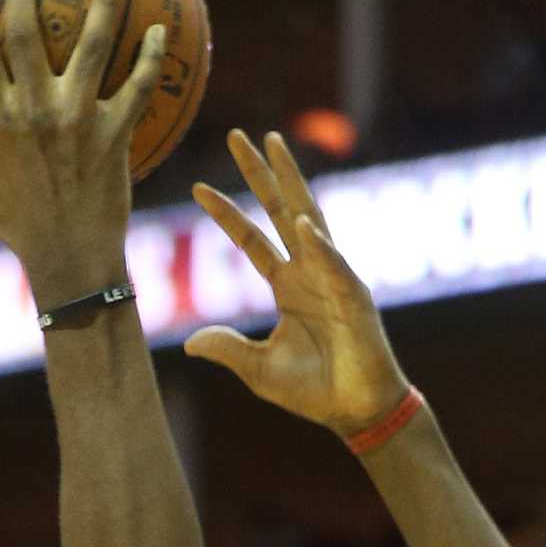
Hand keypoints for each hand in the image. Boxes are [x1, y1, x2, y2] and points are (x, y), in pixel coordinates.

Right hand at [0, 0, 165, 306]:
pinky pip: (138, 88)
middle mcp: (40, 112)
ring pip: (93, 47)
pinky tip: (160, 32)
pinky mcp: (116, 137)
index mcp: (2, 121)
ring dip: (104, 4)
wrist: (72, 261)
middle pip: (29, 34)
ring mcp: (81, 121)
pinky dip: (151, 59)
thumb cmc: (21, 231)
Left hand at [184, 130, 409, 436]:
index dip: (225, 213)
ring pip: (308, 216)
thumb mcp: (259, 370)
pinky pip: (334, 264)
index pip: (251, 239)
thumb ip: (227, 349)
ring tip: (273, 144)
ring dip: (290, 180)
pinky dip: (317, 244)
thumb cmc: (315, 391)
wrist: (356, 411)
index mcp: (287, 285)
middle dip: (259, 172)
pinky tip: (300, 222)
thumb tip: (190, 342)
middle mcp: (309, 271)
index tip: (197, 188)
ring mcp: (333, 276)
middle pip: (278, 210)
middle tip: (236, 134)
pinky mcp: (354, 296)